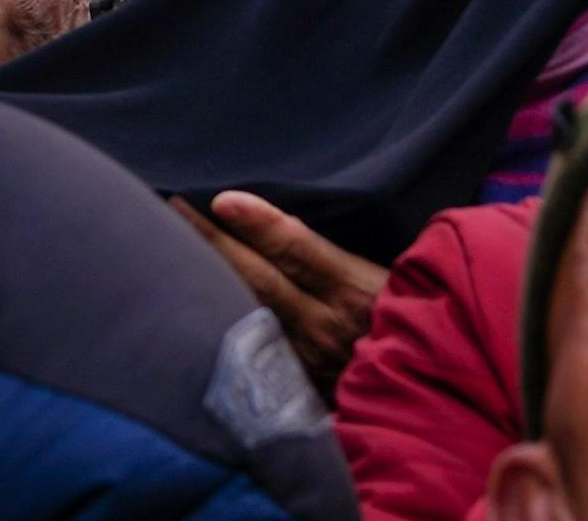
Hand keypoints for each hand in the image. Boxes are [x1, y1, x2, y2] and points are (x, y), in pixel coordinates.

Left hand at [179, 197, 387, 394]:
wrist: (418, 387)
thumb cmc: (404, 315)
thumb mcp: (388, 276)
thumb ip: (332, 255)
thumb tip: (281, 224)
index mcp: (353, 290)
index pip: (299, 250)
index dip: (261, 224)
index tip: (222, 199)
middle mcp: (323, 327)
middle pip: (258, 279)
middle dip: (213, 241)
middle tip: (174, 207)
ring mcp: (303, 360)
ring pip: (245, 312)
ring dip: (208, 279)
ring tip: (169, 244)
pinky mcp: (292, 386)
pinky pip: (248, 344)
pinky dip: (220, 318)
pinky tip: (193, 299)